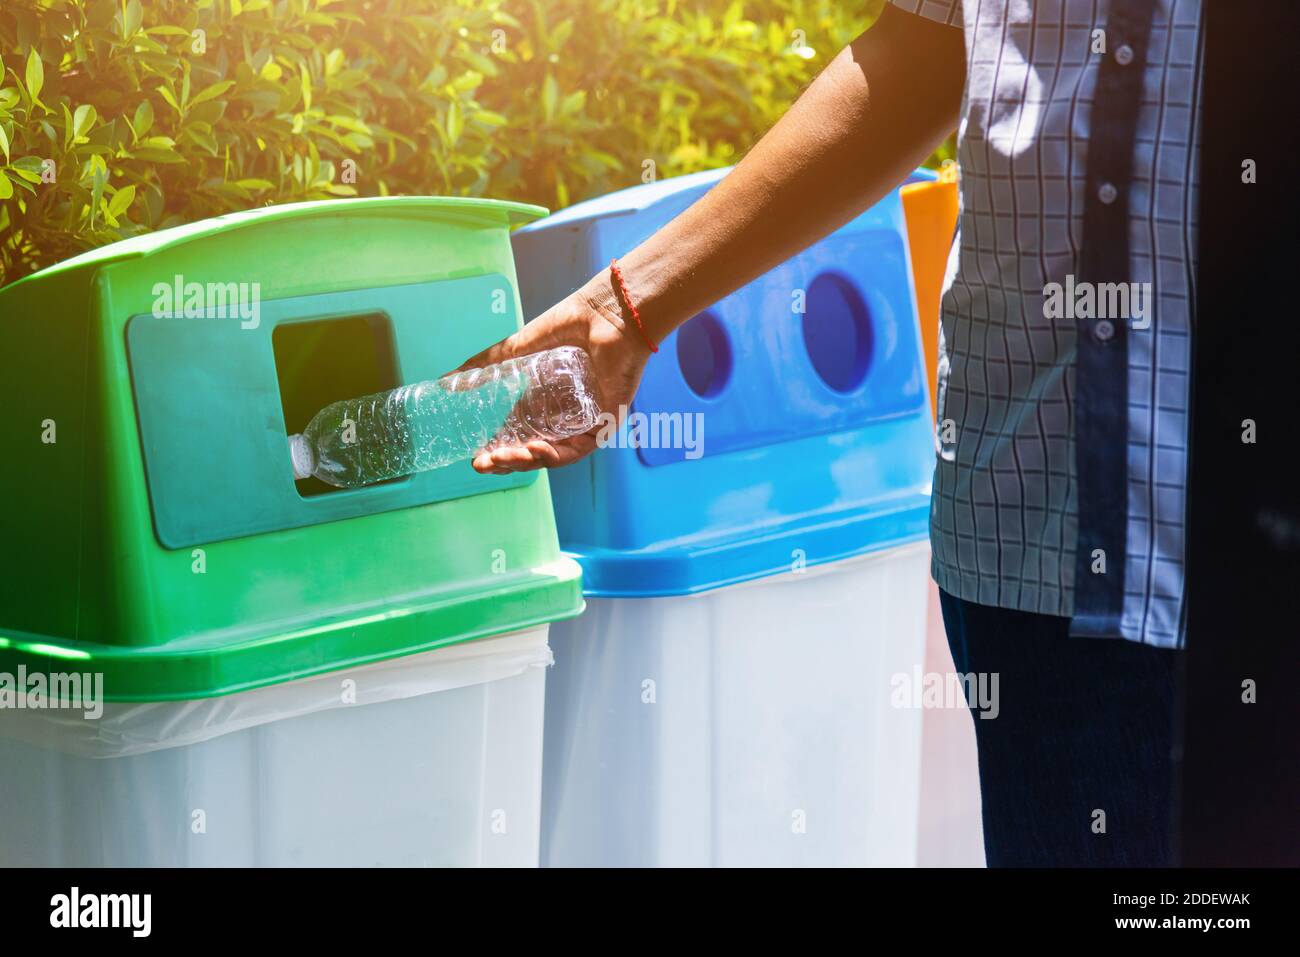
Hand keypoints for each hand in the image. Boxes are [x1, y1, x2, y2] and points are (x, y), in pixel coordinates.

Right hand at [453, 272, 654, 473]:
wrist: (606, 314)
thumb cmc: (568, 325)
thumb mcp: (516, 349)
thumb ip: (484, 366)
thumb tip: (445, 381)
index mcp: (542, 404)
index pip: (516, 438)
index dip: (496, 452)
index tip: (475, 459)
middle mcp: (561, 418)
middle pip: (531, 452)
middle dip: (505, 463)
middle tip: (482, 464)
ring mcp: (583, 423)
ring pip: (553, 456)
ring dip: (525, 462)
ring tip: (501, 460)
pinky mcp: (605, 424)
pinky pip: (579, 450)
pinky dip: (556, 455)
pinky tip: (535, 449)